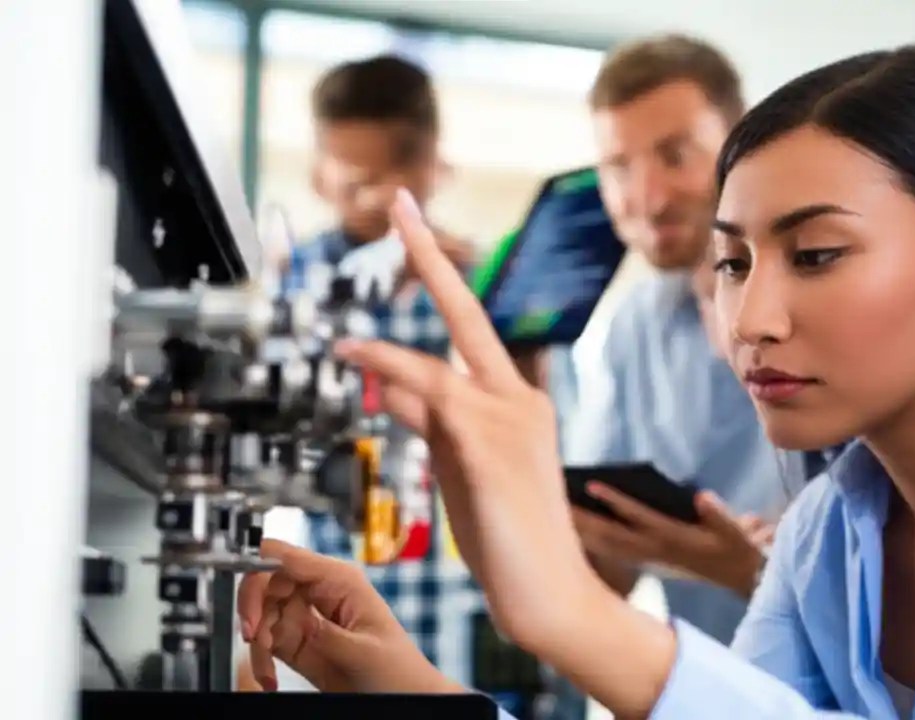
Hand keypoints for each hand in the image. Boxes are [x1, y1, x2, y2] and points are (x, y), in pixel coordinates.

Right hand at [237, 539, 456, 693]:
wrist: (402, 696)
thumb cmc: (397, 668)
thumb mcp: (365, 651)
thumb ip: (328, 635)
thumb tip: (298, 620)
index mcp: (340, 580)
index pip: (288, 559)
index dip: (260, 568)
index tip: (249, 597)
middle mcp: (319, 592)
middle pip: (266, 582)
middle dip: (253, 608)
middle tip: (252, 635)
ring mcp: (306, 617)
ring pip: (261, 614)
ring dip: (256, 641)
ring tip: (268, 670)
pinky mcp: (297, 642)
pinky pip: (264, 642)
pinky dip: (259, 661)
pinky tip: (269, 679)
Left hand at [335, 190, 607, 648]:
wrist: (552, 594)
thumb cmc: (512, 542)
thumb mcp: (463, 471)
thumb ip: (430, 422)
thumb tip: (388, 387)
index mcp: (520, 406)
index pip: (474, 335)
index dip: (442, 286)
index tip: (418, 238)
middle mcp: (519, 400)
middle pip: (468, 315)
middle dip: (430, 257)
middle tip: (402, 204)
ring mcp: (507, 417)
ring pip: (434, 364)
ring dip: (382, 350)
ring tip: (341, 342)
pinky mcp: (488, 439)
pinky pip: (428, 395)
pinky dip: (389, 372)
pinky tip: (359, 360)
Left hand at [574, 487, 772, 598]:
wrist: (739, 576)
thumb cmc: (734, 546)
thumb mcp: (734, 530)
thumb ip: (718, 514)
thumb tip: (701, 497)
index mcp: (673, 538)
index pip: (637, 516)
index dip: (615, 500)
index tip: (593, 484)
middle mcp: (654, 550)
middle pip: (611, 533)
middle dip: (583, 518)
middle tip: (555, 500)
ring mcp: (648, 557)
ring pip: (606, 545)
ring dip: (582, 530)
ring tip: (557, 509)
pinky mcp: (647, 560)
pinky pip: (611, 551)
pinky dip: (591, 540)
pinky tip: (576, 527)